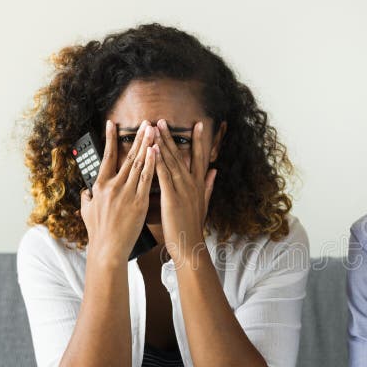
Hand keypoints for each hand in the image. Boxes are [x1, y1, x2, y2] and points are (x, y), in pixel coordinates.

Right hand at [80, 120, 155, 262]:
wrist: (107, 249)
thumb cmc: (98, 232)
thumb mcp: (86, 211)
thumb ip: (86, 198)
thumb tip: (85, 190)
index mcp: (99, 186)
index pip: (106, 157)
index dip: (110, 139)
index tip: (112, 124)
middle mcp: (112, 186)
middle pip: (127, 157)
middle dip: (136, 138)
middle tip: (145, 123)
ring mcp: (126, 193)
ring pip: (138, 164)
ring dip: (146, 146)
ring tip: (153, 131)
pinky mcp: (139, 203)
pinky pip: (147, 180)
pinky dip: (152, 165)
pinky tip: (156, 152)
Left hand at [153, 119, 216, 263]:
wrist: (190, 245)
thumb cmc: (192, 227)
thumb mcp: (204, 204)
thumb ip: (208, 186)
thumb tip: (215, 171)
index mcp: (199, 186)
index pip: (200, 158)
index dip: (199, 141)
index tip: (197, 125)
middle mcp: (192, 185)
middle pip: (183, 156)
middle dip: (172, 137)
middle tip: (163, 120)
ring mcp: (183, 190)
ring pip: (172, 162)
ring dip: (163, 144)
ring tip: (155, 128)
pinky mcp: (172, 198)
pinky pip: (164, 176)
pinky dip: (158, 162)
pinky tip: (152, 150)